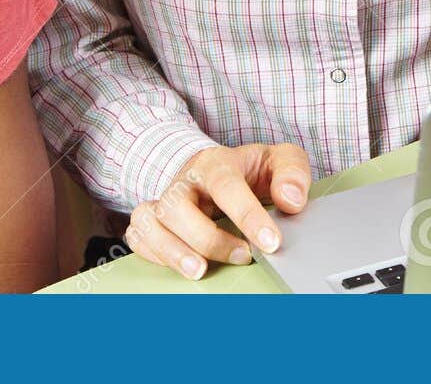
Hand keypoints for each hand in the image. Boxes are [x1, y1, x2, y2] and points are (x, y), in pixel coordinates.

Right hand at [125, 143, 311, 279]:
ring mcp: (164, 202)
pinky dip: (153, 254)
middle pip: (177, 206)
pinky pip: (138, 237)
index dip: (247, 215)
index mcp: (215, 163)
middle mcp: (183, 182)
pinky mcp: (152, 221)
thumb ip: (291, 173)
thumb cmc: (247, 170)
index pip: (226, 186)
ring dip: (173, 252)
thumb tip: (291, 201)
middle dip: (209, 238)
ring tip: (201, 271)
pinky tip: (181, 267)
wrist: (214, 169)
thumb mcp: (277, 159)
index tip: (270, 242)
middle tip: (243, 256)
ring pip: (149, 222)